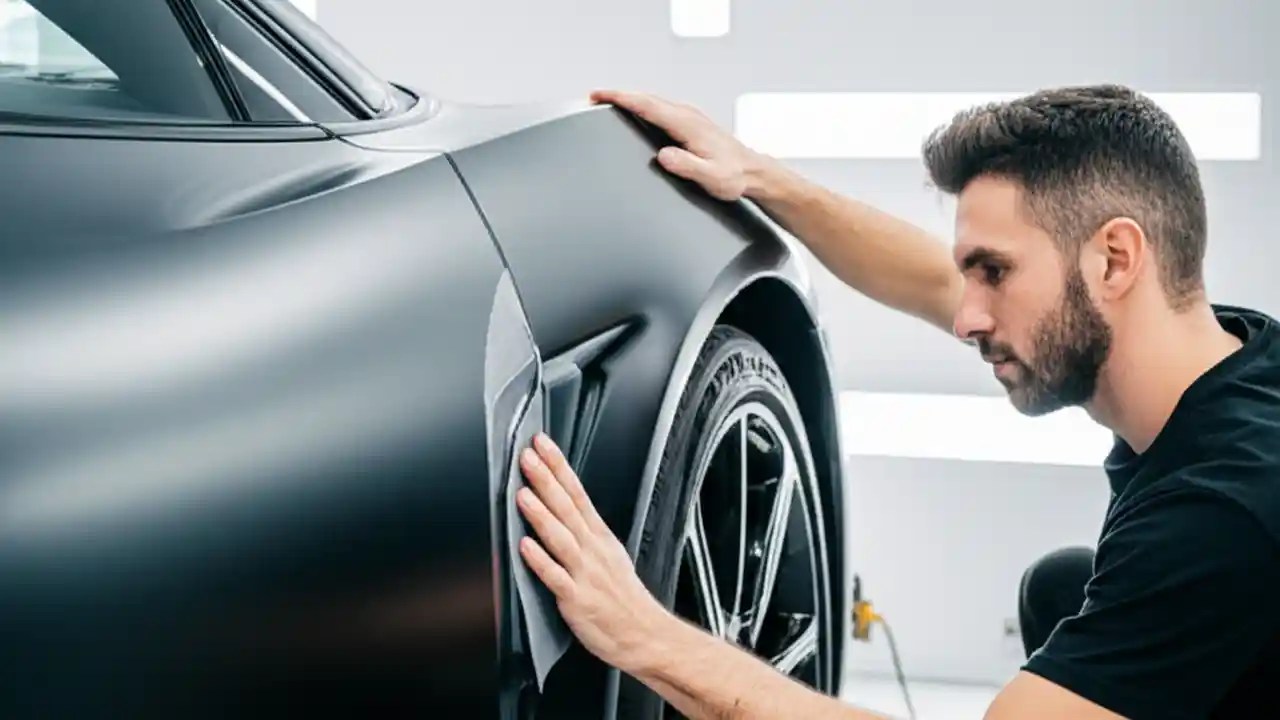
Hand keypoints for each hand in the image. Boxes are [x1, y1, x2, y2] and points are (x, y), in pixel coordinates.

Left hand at [516, 432, 672, 673]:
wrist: (645, 635)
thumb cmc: (625, 599)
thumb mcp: (610, 555)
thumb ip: (585, 532)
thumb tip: (562, 509)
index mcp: (599, 537)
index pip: (577, 493)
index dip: (559, 467)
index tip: (543, 445)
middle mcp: (592, 550)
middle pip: (566, 507)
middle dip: (546, 479)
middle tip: (528, 455)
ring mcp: (584, 573)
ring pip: (560, 538)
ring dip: (541, 514)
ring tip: (523, 493)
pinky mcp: (577, 599)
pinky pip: (555, 578)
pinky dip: (540, 561)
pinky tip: (525, 546)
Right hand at [590, 89, 773, 201]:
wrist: (753, 172)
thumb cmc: (733, 176)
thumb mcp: (711, 177)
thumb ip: (687, 166)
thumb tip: (663, 156)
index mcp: (687, 125)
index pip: (647, 106)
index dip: (621, 99)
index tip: (600, 96)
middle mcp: (688, 116)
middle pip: (646, 99)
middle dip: (618, 96)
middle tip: (594, 97)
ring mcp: (690, 117)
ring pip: (653, 101)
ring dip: (630, 99)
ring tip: (608, 102)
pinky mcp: (690, 122)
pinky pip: (661, 108)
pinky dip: (643, 106)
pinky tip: (636, 112)